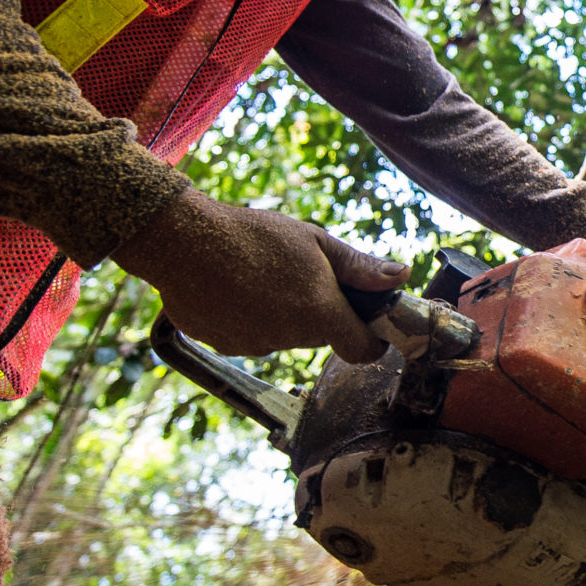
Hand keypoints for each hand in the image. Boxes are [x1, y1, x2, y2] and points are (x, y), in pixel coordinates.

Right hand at [112, 189, 407, 361]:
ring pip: (284, 335)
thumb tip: (402, 277)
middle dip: (320, 312)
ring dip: (283, 314)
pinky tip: (235, 288)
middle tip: (301, 276)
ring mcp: (255, 346)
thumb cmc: (254, 235)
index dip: (371, 341)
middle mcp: (289, 338)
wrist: (183, 241)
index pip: (362, 350)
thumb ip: (360, 268)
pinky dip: (250, 318)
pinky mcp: (225, 347)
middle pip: (320, 335)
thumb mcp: (315, 241)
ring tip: (261, 275)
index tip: (369, 326)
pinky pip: (251, 337)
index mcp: (319, 313)